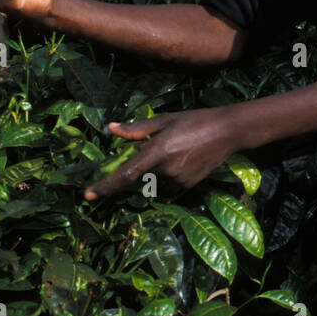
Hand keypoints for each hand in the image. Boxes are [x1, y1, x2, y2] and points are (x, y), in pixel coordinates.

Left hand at [84, 107, 245, 200]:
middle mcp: (166, 170)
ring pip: (153, 183)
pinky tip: (182, 159)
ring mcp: (178, 181)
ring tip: (174, 151)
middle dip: (140, 167)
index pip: (125, 175)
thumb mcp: (165, 120)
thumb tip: (110, 129)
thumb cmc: (195, 120)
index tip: (88, 195)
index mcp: (157, 152)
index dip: (105, 186)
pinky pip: (167, 187)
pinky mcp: (188, 186)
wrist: (228, 131)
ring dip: (153, 173)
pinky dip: (166, 177)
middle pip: (139, 177)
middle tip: (159, 147)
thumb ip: (136, 130)